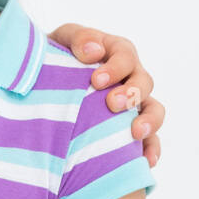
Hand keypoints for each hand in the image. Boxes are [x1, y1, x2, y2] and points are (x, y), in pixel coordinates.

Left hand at [47, 24, 163, 168]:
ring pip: (154, 110)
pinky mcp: (131, 127)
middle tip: (112, 104)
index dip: (115, 68)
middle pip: (144, 83)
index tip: (96, 80)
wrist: (44, 80)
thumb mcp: (63, 39)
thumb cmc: (56, 55)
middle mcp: (130, 77)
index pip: (125, 56)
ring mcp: (134, 103)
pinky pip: (150, 139)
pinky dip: (151, 149)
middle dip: (131, 94)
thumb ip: (78, 38)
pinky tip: (146, 161)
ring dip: (149, 121)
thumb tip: (94, 51)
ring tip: (135, 133)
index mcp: (116, 52)